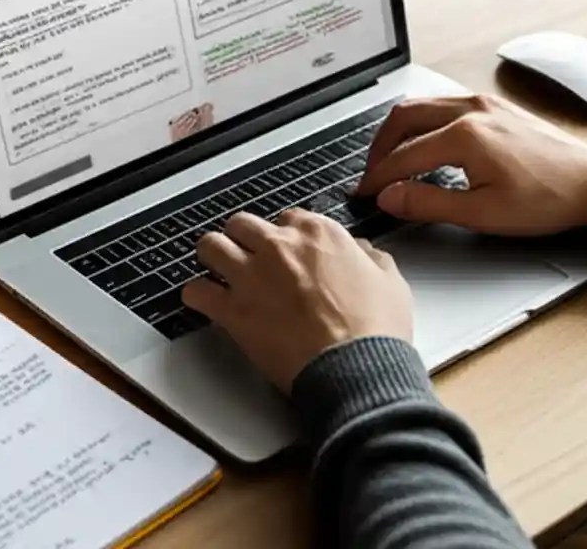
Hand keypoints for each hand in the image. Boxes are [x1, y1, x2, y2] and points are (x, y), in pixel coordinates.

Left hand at [181, 209, 412, 392]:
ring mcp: (252, 276)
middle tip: (248, 258)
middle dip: (244, 239)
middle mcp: (280, 247)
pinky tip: (205, 302)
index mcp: (319, 234)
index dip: (286, 236)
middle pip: (242, 224)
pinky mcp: (234, 311)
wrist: (358, 368)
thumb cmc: (376, 330)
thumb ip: (371, 258)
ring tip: (219, 272)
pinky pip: (196, 292)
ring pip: (210, 246)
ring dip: (214, 258)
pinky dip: (197, 296)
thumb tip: (363, 252)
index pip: (288, 218)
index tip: (286, 251)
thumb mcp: (391, 281)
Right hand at [356, 94, 586, 235]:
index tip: (365, 193)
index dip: (378, 178)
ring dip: (400, 131)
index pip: (403, 156)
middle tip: (372, 173)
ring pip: (422, 105)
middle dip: (380, 147)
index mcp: (464, 135)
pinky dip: (423, 122)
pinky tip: (425, 144)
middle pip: (403, 117)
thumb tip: (390, 198)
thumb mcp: (482, 213)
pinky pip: (444, 105)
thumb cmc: (548, 198)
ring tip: (391, 158)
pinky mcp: (496, 107)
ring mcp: (484, 103)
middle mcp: (471, 110)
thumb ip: (428, 203)